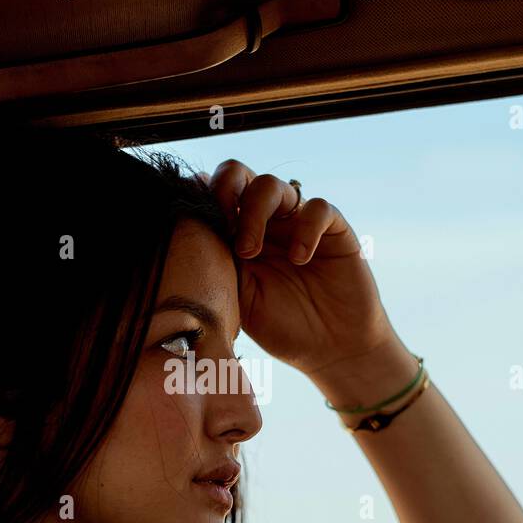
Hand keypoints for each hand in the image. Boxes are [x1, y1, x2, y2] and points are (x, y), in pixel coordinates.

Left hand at [201, 160, 396, 376]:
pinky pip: (318, 207)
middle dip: (224, 190)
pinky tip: (300, 259)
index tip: (195, 224)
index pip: (214, 194)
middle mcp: (266, 221)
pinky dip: (305, 228)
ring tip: (251, 252)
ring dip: (255, 212)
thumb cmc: (283, 327)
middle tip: (223, 227)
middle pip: (238, 174)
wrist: (331, 348)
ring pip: (271, 185)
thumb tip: (189, 234)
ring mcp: (297, 222)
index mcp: (238, 234)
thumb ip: (220, 263)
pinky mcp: (333, 230)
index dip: (202, 197)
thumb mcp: (240, 299)